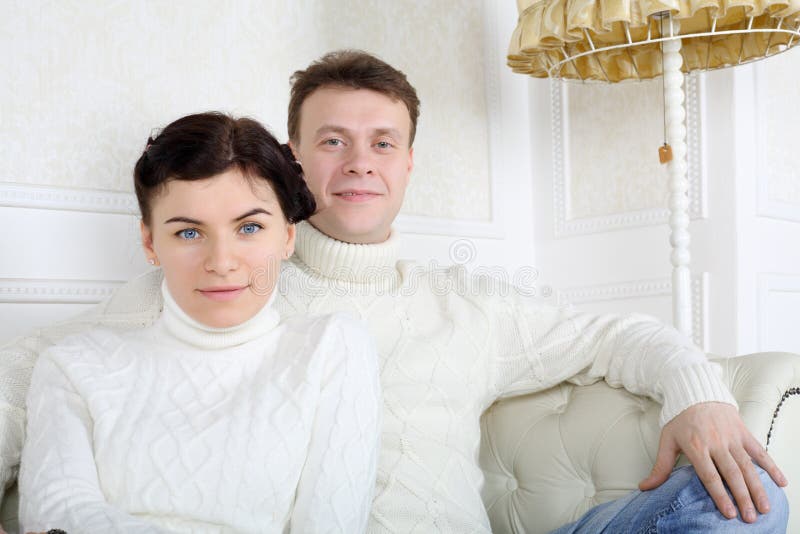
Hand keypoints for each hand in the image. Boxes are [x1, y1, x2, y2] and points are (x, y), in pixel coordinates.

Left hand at [639, 402, 787, 522]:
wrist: (695, 390)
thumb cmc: (680, 418)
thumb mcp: (667, 440)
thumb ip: (660, 466)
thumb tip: (644, 487)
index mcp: (696, 446)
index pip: (709, 475)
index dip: (720, 495)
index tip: (729, 513)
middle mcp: (716, 443)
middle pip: (732, 474)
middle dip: (742, 497)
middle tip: (750, 518)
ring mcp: (732, 437)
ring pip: (747, 466)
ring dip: (757, 487)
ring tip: (764, 507)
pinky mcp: (743, 431)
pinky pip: (759, 451)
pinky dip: (771, 466)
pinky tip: (781, 482)